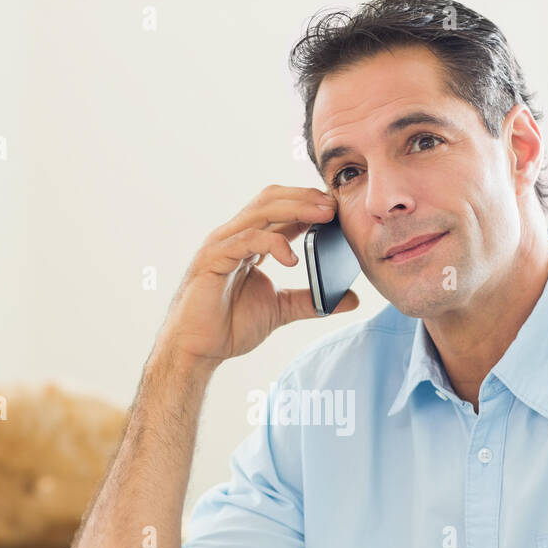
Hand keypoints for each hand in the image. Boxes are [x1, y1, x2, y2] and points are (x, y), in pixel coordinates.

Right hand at [158, 184, 359, 368]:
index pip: (281, 210)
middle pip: (272, 200)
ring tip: (323, 216)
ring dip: (295, 208)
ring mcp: (222, 244)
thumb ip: (312, 300)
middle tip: (334, 205)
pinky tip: (292, 258)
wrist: (197, 350)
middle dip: (305, 198)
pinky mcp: (213, 259)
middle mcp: (234, 236)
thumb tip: (350, 299)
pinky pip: (246, 239)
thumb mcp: (280, 309)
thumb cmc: (228, 327)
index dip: (309, 204)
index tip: (339, 208)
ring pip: (261, 211)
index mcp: (249, 242)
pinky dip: (272, 243)